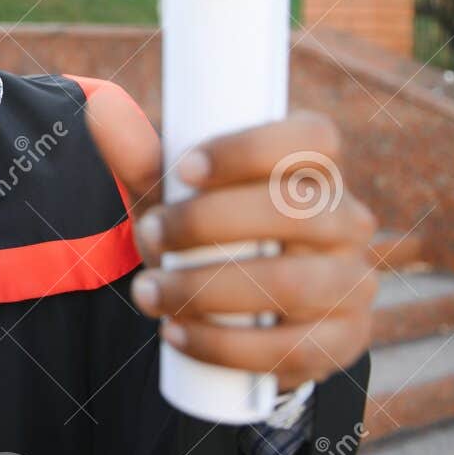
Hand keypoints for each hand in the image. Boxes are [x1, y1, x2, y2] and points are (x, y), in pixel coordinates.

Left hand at [90, 102, 377, 389]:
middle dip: (208, 223)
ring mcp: (353, 282)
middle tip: (150, 234)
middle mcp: (347, 219)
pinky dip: (223, 345)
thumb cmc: (209, 233)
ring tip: (148, 292)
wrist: (239, 311)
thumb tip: (100, 106)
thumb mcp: (176, 196)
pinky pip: (291, 349)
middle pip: (297, 210)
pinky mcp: (342, 340)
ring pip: (291, 283)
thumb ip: (141, 155)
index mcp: (316, 167)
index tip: (183, 169)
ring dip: (205, 289)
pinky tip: (177, 333)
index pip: (312, 138)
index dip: (250, 149)